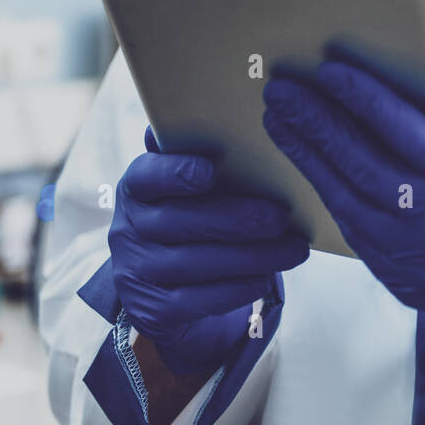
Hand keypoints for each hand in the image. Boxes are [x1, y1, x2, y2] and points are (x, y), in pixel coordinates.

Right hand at [109, 127, 308, 374]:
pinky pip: (200, 300)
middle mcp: (129, 230)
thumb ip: (197, 156)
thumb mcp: (185, 188)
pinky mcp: (156, 310)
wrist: (161, 284)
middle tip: (281, 217)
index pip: (146, 176)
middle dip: (237, 220)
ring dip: (252, 256)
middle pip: (181, 223)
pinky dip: (238, 288)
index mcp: (136, 189)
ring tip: (294, 249)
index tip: (209, 171)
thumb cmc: (188, 216)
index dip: (175, 173)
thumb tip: (221, 114)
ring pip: (197, 264)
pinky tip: (267, 277)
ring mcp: (138, 273)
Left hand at [263, 58, 424, 376]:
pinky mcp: (399, 278)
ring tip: (278, 121)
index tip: (331, 70)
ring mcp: (410, 257)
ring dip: (307, 157)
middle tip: (280, 88)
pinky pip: (352, 232)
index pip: (405, 133)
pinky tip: (308, 170)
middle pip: (359, 163)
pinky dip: (325, 196)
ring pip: (344, 199)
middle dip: (315, 123)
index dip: (365, 99)